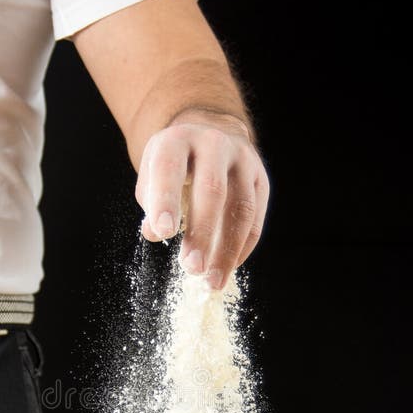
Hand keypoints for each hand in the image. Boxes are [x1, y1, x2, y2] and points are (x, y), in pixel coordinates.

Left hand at [136, 111, 269, 289]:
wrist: (211, 131)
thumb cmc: (175, 164)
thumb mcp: (153, 174)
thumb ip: (151, 202)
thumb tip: (153, 232)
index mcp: (178, 140)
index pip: (170, 168)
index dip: (166, 200)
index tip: (163, 233)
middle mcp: (213, 144)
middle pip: (212, 189)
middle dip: (202, 233)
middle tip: (192, 268)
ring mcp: (242, 160)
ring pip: (241, 207)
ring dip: (227, 249)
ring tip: (213, 281)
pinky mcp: (261, 178)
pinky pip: (256, 217)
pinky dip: (243, 247)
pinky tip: (229, 267)